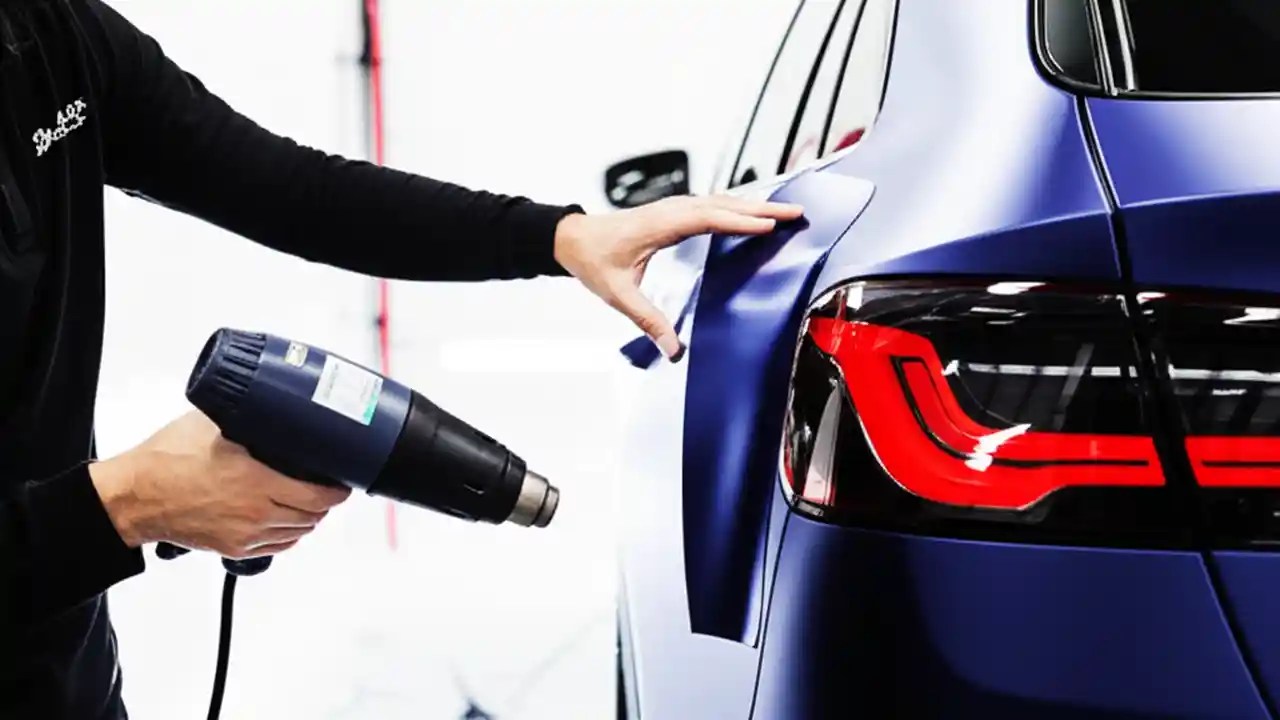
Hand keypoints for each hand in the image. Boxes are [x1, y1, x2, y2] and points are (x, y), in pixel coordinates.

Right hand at [90, 410, 350, 559]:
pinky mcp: (233, 548)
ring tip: (309, 500)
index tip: (343, 479)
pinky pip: (277, 546)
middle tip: (328, 485)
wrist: (134, 496)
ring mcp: (246, 535)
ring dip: (310, 517)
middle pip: (314, 515)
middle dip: (326, 501)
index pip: (319, 495)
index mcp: (257, 481)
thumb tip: (273, 405)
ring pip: (298, 533)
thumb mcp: (213, 425)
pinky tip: (289, 519)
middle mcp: (257, 513)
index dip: (339, 489)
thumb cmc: (168, 458)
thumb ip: (249, 420)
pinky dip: (290, 533)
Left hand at [553, 195, 803, 360]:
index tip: (769, 223)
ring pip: (721, 201)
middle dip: (761, 207)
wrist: (573, 238)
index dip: (740, 220)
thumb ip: (648, 320)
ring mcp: (673, 208)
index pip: (708, 218)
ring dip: (753, 204)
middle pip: (724, 204)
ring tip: (785, 211)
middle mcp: (670, 210)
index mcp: (660, 225)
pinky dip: (737, 207)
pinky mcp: (674, 212)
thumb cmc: (592, 259)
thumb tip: (673, 348)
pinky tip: (752, 213)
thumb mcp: (618, 295)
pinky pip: (712, 205)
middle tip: (796, 212)